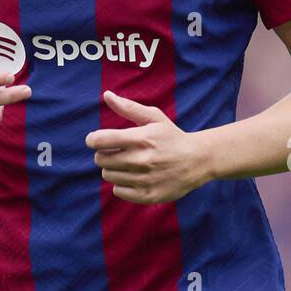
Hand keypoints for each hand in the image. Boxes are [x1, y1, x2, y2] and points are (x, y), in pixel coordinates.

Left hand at [84, 90, 212, 202]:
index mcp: (142, 138)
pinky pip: (118, 191)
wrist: (197, 161)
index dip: (93, 140)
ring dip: (114, 169)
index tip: (95, 140)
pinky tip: (134, 177)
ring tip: (128, 164)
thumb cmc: (171, 136)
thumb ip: (128, 107)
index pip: (101, 140)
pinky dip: (122, 184)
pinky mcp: (148, 196)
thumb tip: (106, 94)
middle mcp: (142, 160)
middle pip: (101, 159)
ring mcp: (145, 180)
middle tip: (116, 152)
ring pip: (108, 175)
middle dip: (104, 154)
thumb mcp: (154, 117)